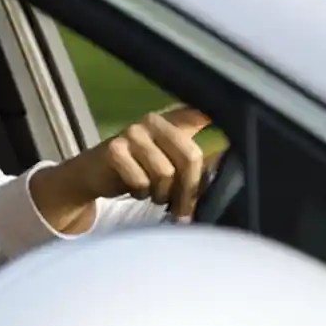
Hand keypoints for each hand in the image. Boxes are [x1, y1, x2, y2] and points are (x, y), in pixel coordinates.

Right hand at [91, 106, 212, 218]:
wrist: (93, 174)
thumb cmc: (139, 170)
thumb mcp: (169, 162)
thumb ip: (193, 165)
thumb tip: (222, 182)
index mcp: (173, 121)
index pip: (199, 113)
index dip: (216, 117)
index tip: (231, 119)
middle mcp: (154, 120)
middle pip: (190, 156)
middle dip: (189, 190)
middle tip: (183, 211)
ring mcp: (132, 133)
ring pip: (165, 173)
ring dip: (162, 195)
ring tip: (156, 197)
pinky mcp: (114, 149)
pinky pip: (141, 181)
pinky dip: (141, 193)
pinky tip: (137, 190)